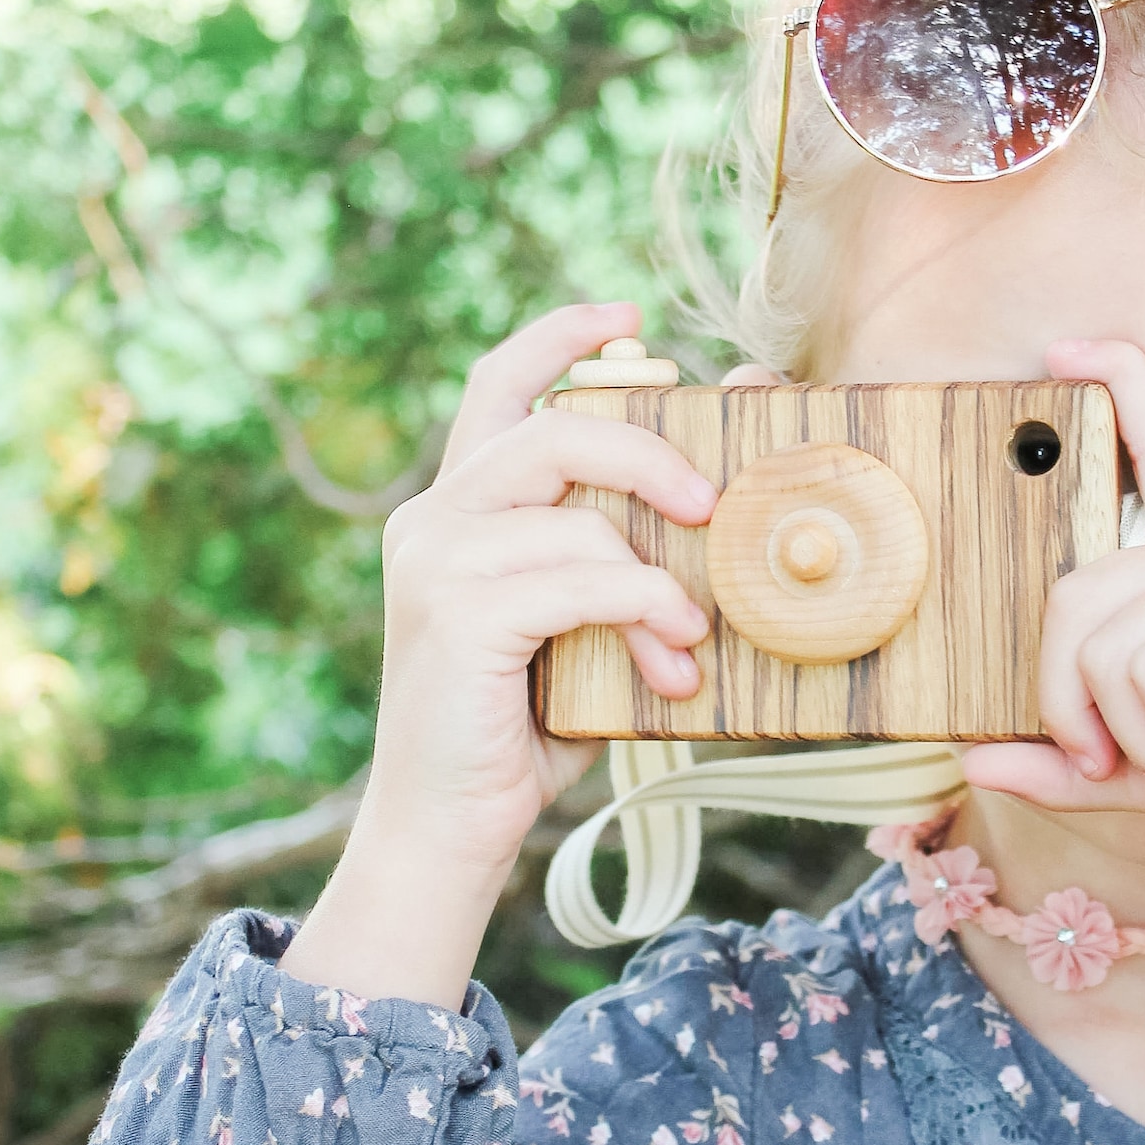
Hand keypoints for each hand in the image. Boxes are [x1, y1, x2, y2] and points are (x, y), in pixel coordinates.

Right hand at [282, 302, 717, 1004]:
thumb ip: (613, 562)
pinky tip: (672, 657)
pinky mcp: (455, 614)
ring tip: (691, 636)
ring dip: (658, 576)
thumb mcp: (576, 625)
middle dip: (646, 451)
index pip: (498, 388)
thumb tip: (711, 514)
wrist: (449, 827)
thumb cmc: (522, 728)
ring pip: (578, 515)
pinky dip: (645, 611)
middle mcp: (434, 520)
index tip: (628, 317)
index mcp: (457, 509)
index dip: (560, 339)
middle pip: (551, 431)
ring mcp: (436, 562)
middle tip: (708, 500)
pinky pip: (581, 580)